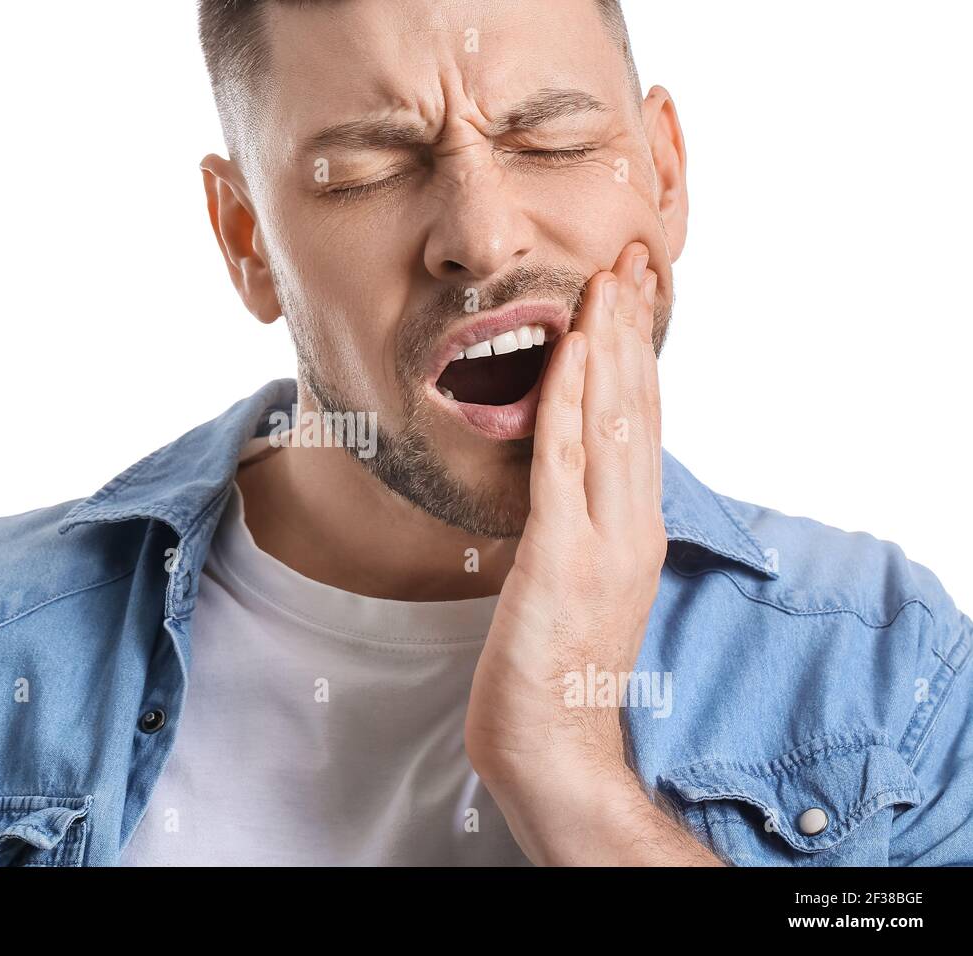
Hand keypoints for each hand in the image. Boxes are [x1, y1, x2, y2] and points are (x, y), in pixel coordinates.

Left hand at [463, 240, 678, 862]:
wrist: (550, 741)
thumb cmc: (554, 663)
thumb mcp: (579, 576)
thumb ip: (581, 519)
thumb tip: (564, 469)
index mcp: (638, 526)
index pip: (645, 421)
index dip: (640, 352)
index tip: (635, 291)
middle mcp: (634, 525)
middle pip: (638, 407)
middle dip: (631, 327)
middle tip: (630, 255)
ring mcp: (604, 541)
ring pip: (611, 422)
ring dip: (607, 345)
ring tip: (606, 280)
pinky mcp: (562, 559)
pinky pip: (564, 464)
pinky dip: (567, 401)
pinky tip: (566, 352)